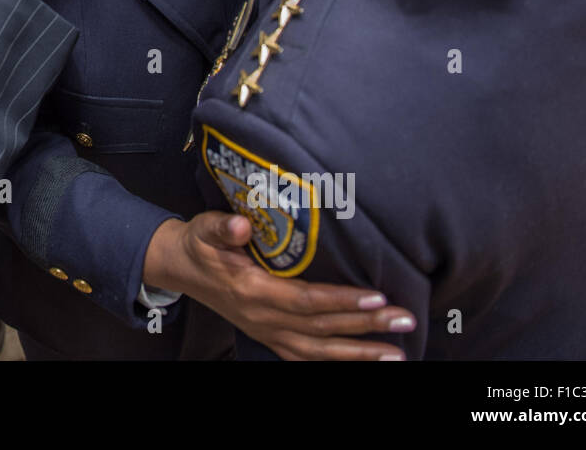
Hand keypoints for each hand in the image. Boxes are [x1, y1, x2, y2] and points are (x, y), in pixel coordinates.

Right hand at [143, 213, 416, 360]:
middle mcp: (263, 319)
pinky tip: (363, 361)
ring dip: (359, 353)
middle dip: (366, 327)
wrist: (180, 267)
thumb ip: (223, 227)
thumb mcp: (205, 228)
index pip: (306, 301)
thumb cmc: (200, 244)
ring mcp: (267, 332)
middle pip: (322, 329)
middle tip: (405, 320)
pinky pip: (306, 357)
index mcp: (252, 292)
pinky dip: (335, 361)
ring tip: (396, 353)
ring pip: (319, 351)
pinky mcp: (269, 337)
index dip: (342, 301)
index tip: (376, 296)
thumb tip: (242, 224)